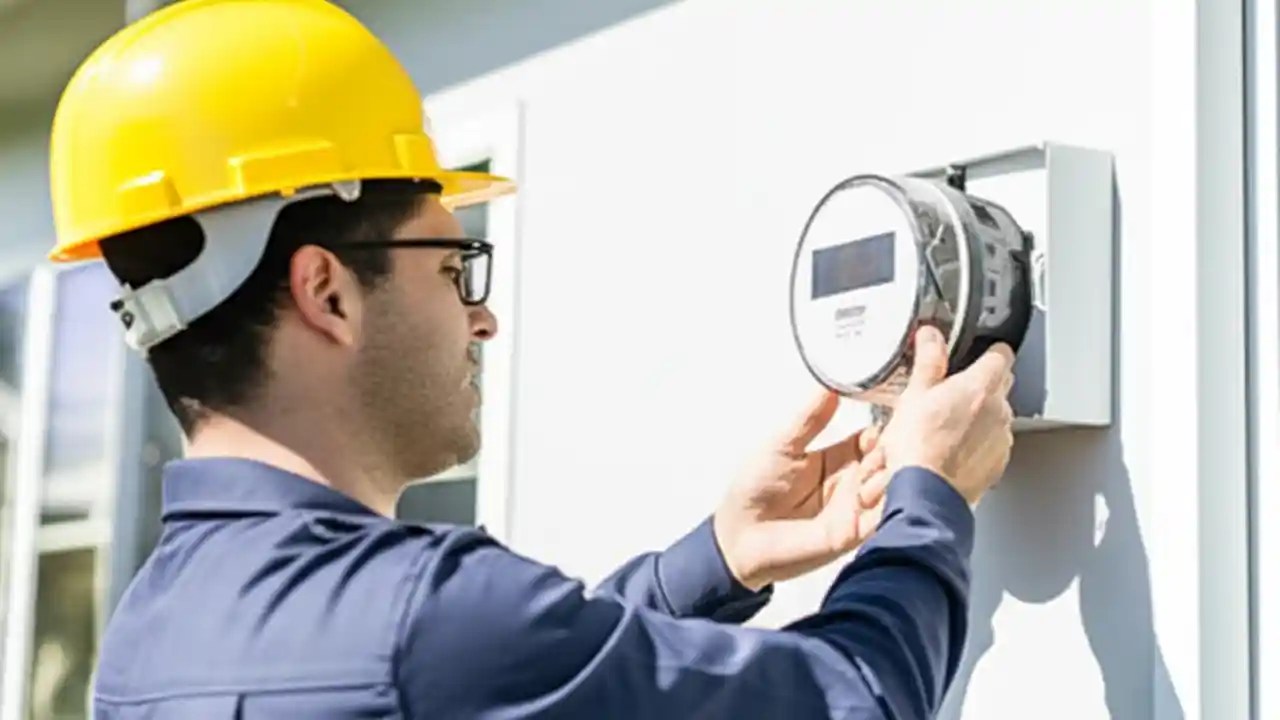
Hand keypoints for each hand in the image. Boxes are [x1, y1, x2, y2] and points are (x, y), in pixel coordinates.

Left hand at [713, 392, 891, 591]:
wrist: (739, 536)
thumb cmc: (755, 488)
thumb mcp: (784, 444)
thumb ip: (810, 418)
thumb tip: (830, 385)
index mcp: (836, 459)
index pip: (871, 439)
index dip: (884, 428)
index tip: (897, 415)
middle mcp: (851, 482)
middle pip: (886, 462)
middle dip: (895, 451)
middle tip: (896, 442)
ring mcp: (855, 508)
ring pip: (889, 487)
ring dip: (893, 476)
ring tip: (886, 466)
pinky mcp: (854, 534)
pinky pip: (881, 518)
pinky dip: (890, 504)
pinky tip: (889, 491)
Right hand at [879, 325, 1015, 504]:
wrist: (926, 493)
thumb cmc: (918, 448)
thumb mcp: (914, 394)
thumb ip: (928, 360)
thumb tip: (930, 336)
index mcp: (981, 386)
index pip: (1001, 354)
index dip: (990, 352)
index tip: (980, 354)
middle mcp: (1000, 410)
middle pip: (1001, 385)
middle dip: (982, 385)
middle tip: (953, 391)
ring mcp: (1002, 438)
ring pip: (997, 416)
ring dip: (980, 416)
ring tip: (948, 426)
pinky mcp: (999, 463)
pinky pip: (994, 444)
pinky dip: (979, 443)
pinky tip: (953, 448)